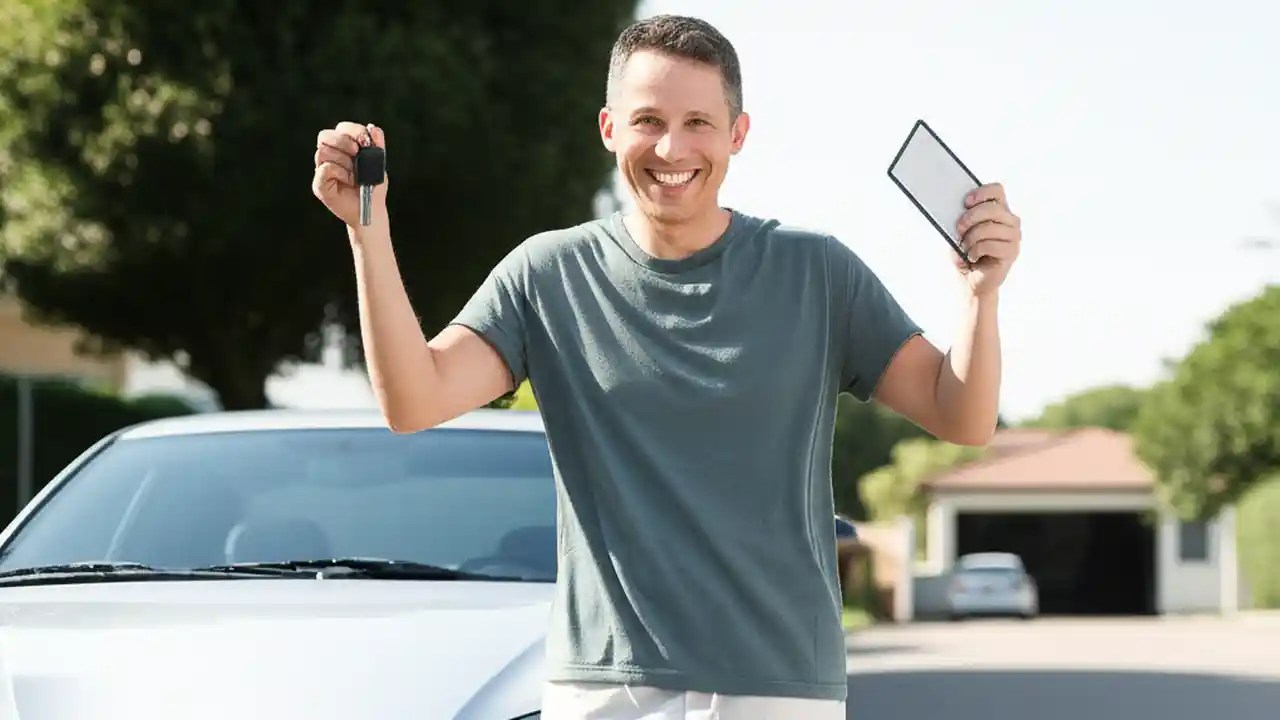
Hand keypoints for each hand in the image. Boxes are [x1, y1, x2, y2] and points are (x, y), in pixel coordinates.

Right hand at [312, 121, 387, 227]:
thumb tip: (372, 127)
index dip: (352, 130)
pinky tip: (350, 181)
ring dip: (344, 161)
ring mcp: (322, 170)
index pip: (341, 128)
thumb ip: (377, 145)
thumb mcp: (378, 164)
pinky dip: (340, 173)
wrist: (371, 211)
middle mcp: (329, 157)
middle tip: (357, 152)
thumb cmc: (372, 187)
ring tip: (355, 174)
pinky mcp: (319, 184)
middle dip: (343, 141)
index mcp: (343, 148)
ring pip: (323, 151)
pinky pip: (324, 169)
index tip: (365, 141)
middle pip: (325, 136)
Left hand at [954, 182, 1019, 297]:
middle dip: (969, 218)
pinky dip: (975, 251)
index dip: (980, 193)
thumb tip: (955, 209)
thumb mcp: (959, 233)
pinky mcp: (1012, 252)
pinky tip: (973, 257)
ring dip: (970, 239)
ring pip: (989, 227)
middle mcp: (1010, 221)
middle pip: (991, 208)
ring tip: (966, 248)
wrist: (970, 282)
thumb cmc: (965, 254)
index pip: (996, 190)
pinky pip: (990, 245)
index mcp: (998, 210)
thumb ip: (962, 219)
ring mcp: (1014, 236)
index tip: (965, 203)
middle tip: (959, 230)